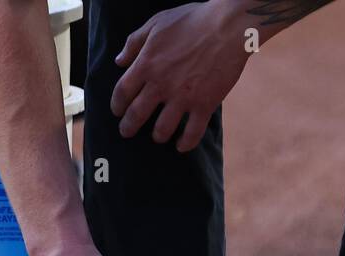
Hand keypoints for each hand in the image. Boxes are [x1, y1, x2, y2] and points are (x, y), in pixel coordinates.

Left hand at [112, 1, 250, 151]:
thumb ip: (134, 42)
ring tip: (158, 136)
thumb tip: (119, 61)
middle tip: (127, 132)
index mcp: (146, 64)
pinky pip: (192, 133)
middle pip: (136, 115)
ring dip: (157, 136)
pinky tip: (181, 146)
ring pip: (162, 129)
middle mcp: (161, 84)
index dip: (116, 105)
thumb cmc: (192, 20)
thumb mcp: (157, 23)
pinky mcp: (204, 104)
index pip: (122, 92)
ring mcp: (183, 97)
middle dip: (128, 127)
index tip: (117, 111)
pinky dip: (185, 144)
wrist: (228, 25)